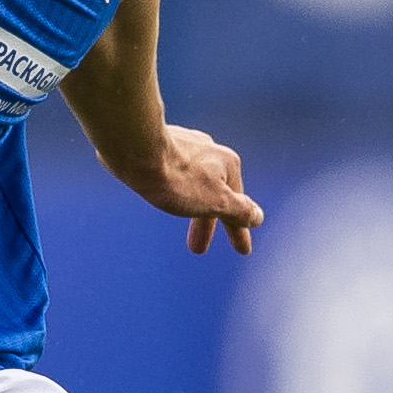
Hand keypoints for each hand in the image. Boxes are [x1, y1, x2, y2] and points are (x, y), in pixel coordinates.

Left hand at [125, 124, 262, 255]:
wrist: (135, 148)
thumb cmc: (176, 178)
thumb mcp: (215, 202)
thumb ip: (238, 210)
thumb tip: (258, 217)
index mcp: (228, 164)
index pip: (236, 206)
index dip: (238, 231)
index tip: (242, 251)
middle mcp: (210, 149)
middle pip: (212, 193)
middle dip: (207, 222)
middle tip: (196, 249)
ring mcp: (185, 143)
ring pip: (193, 178)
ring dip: (190, 202)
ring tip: (178, 213)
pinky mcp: (160, 141)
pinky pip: (173, 167)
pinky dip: (175, 183)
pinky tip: (163, 186)